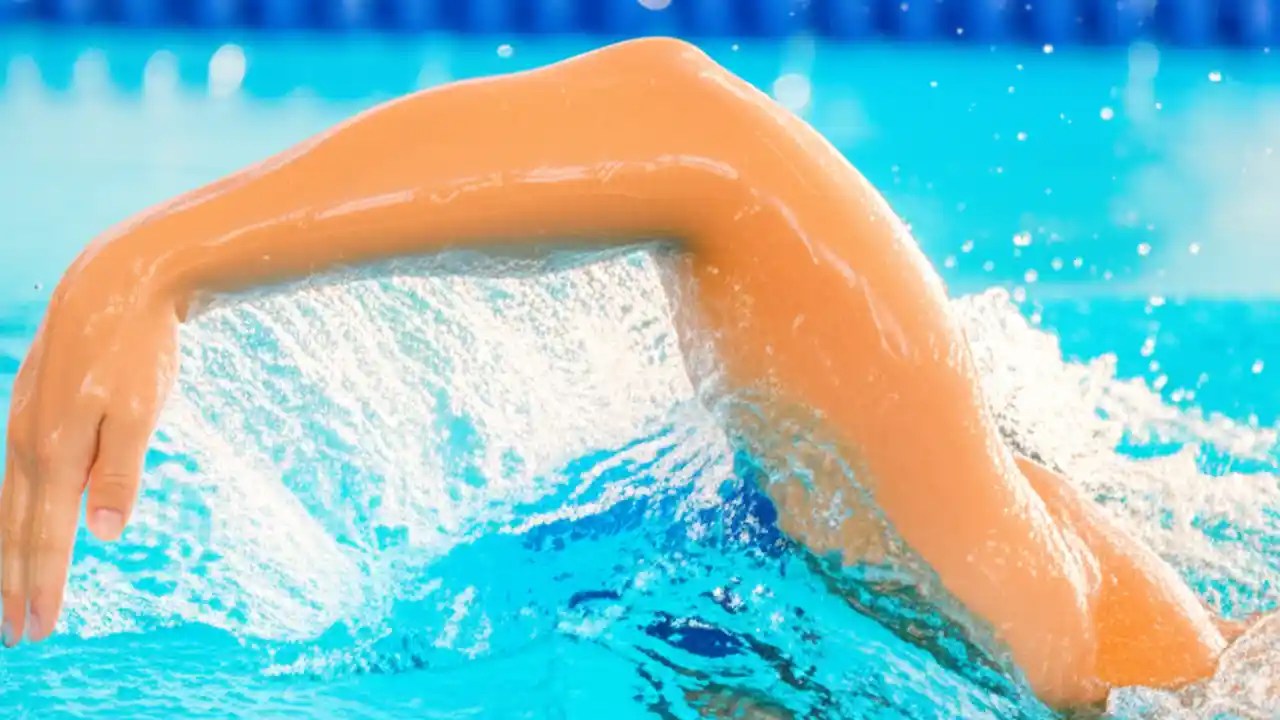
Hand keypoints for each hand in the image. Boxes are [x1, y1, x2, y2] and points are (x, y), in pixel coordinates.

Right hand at [2, 252, 178, 646]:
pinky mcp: (33, 410)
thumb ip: (120, 471)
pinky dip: (9, 514)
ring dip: (7, 555)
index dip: (43, 586)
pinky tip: (15, 525)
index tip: (39, 630)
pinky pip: (12, 478)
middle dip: (16, 585)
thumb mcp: (140, 410)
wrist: (116, 282)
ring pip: (8, 506)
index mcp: (56, 451)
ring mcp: (24, 425)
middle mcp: (29, 443)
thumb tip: (103, 532)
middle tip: (17, 634)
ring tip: (8, 595)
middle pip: (17, 530)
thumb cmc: (136, 349)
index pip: (47, 536)